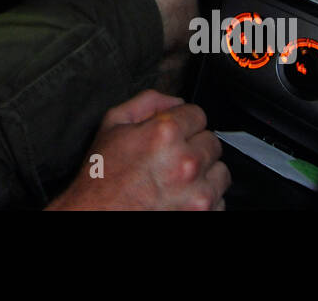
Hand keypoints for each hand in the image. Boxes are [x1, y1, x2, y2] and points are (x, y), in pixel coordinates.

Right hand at [46, 90, 230, 210]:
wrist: (97, 214)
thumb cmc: (102, 177)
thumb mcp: (113, 125)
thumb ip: (147, 102)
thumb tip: (175, 102)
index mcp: (165, 134)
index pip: (198, 114)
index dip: (183, 122)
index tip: (173, 134)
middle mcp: (187, 163)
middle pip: (212, 141)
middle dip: (193, 146)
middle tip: (170, 159)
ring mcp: (198, 193)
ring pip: (220, 171)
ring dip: (203, 174)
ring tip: (176, 180)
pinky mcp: (203, 215)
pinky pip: (219, 200)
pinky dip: (203, 198)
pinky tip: (179, 198)